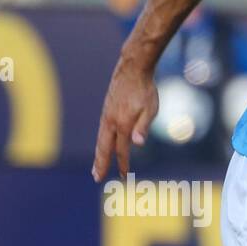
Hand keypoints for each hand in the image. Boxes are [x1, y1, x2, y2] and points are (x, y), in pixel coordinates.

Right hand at [92, 57, 157, 181]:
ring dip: (98, 154)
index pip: (121, 150)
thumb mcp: (150, 108)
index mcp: (123, 123)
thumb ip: (143, 127)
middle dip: (101, 164)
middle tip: (96, 178)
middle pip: (104, 147)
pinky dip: (100, 142)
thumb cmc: (145, 89)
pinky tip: (102, 145)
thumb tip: (137, 144)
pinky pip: (101, 130)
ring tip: (95, 167)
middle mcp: (111, 121)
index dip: (123, 165)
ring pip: (100, 139)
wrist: (132, 67)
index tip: (125, 177)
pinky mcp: (106, 109)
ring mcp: (106, 115)